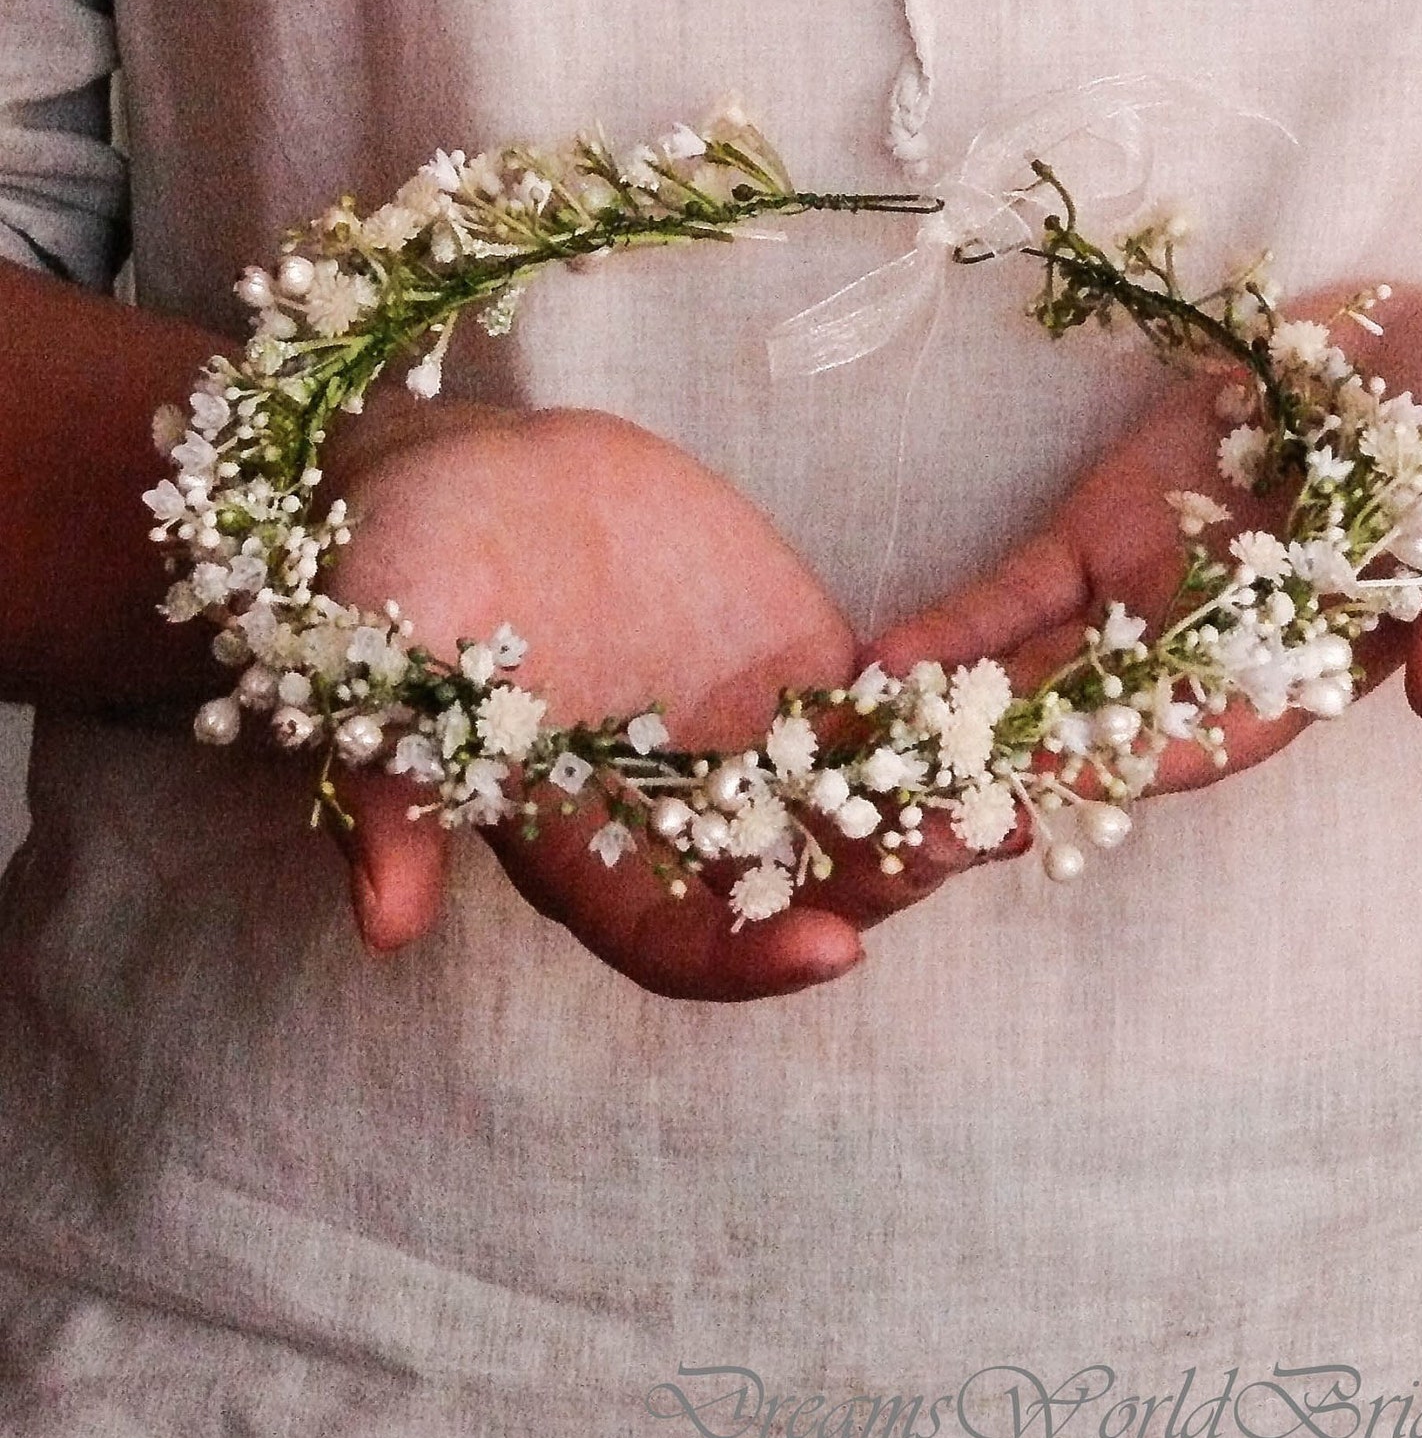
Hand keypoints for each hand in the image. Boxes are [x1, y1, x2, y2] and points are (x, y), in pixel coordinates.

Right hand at [325, 403, 1021, 993]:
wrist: (465, 480)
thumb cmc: (399, 574)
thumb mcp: (380, 664)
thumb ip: (396, 788)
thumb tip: (381, 922)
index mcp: (579, 851)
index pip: (675, 942)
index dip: (748, 957)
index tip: (830, 949)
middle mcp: (676, 821)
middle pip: (794, 886)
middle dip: (881, 876)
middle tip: (968, 849)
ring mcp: (745, 746)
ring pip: (857, 807)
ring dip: (937, 804)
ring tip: (1026, 783)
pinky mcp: (793, 669)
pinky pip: (878, 710)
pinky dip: (941, 713)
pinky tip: (1015, 692)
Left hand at [875, 284, 1421, 784]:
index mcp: (1315, 670)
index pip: (1213, 740)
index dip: (1130, 774)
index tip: (1043, 808)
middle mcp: (1218, 653)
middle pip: (1097, 735)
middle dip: (998, 785)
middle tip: (896, 831)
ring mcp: (1154, 590)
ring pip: (1036, 676)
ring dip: (946, 725)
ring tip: (846, 764)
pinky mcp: (1111, 521)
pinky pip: (1020, 589)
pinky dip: (953, 626)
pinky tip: (876, 659)